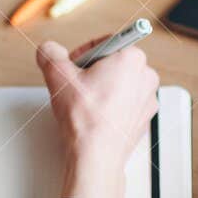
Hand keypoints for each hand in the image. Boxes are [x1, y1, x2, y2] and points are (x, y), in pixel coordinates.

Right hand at [36, 37, 159, 175]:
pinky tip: (96, 115)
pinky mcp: (144, 117)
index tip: (74, 64)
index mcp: (132, 58)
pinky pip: (126, 103)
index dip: (84, 52)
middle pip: (114, 63)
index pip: (106, 42)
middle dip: (94, 71)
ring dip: (102, 89)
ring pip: (120, 84)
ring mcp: (148, 99)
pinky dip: (112, 106)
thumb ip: (50, 54)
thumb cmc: (86, 118)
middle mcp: (146, 76)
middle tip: (78, 85)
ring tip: (86, 103)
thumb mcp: (58, 75)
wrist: (97, 155)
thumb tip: (49, 50)